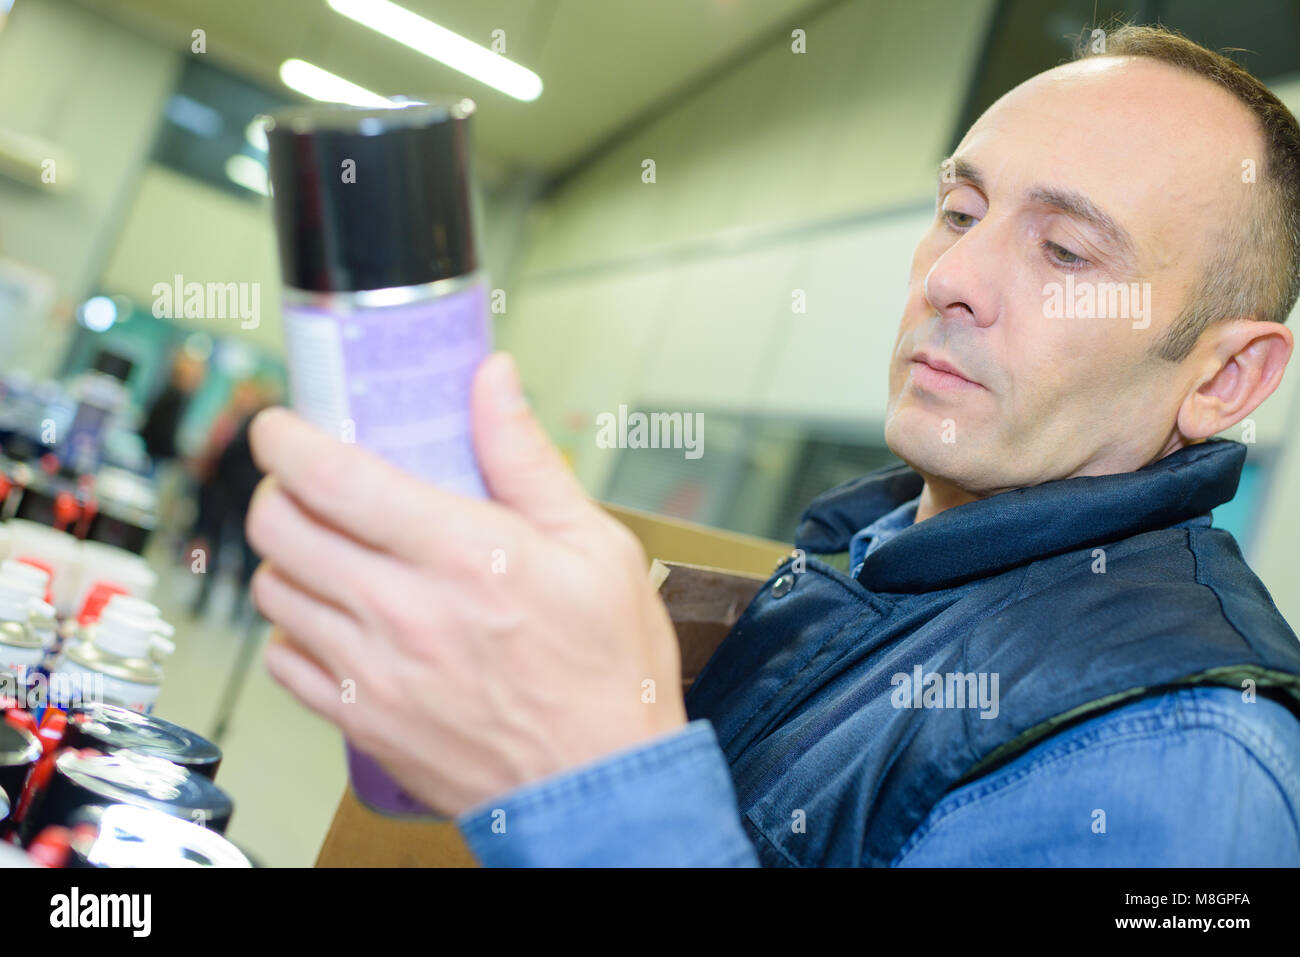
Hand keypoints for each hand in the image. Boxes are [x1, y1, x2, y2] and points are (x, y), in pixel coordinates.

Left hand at [245, 352, 685, 815]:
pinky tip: (337, 619)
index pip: (331, 477)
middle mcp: (404, 611)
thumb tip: (492, 379)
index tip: (285, 426)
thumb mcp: (596, 545)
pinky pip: (284, 662)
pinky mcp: (361, 720)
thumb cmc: (611, 672)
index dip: (286, 438)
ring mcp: (374, 671)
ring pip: (273, 590)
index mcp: (463, 554)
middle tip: (308, 483)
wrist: (603, 788)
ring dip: (287, 556)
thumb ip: (527, 457)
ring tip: (328, 549)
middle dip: (278, 487)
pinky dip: (295, 628)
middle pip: (280, 527)